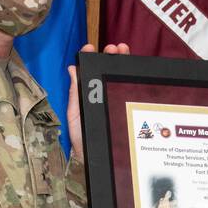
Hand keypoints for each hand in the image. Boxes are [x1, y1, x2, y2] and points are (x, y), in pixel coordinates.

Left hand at [67, 42, 130, 158]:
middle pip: (109, 72)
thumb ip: (75, 93)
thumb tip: (72, 69)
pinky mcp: (128, 109)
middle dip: (112, 56)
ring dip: (123, 63)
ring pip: (121, 78)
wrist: (96, 159)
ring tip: (123, 51)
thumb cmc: (83, 140)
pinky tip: (135, 71)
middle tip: (114, 47)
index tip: (91, 48)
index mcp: (89, 95)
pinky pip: (132, 92)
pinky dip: (135, 80)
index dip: (92, 58)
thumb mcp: (76, 115)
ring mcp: (116, 101)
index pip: (91, 72)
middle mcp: (103, 96)